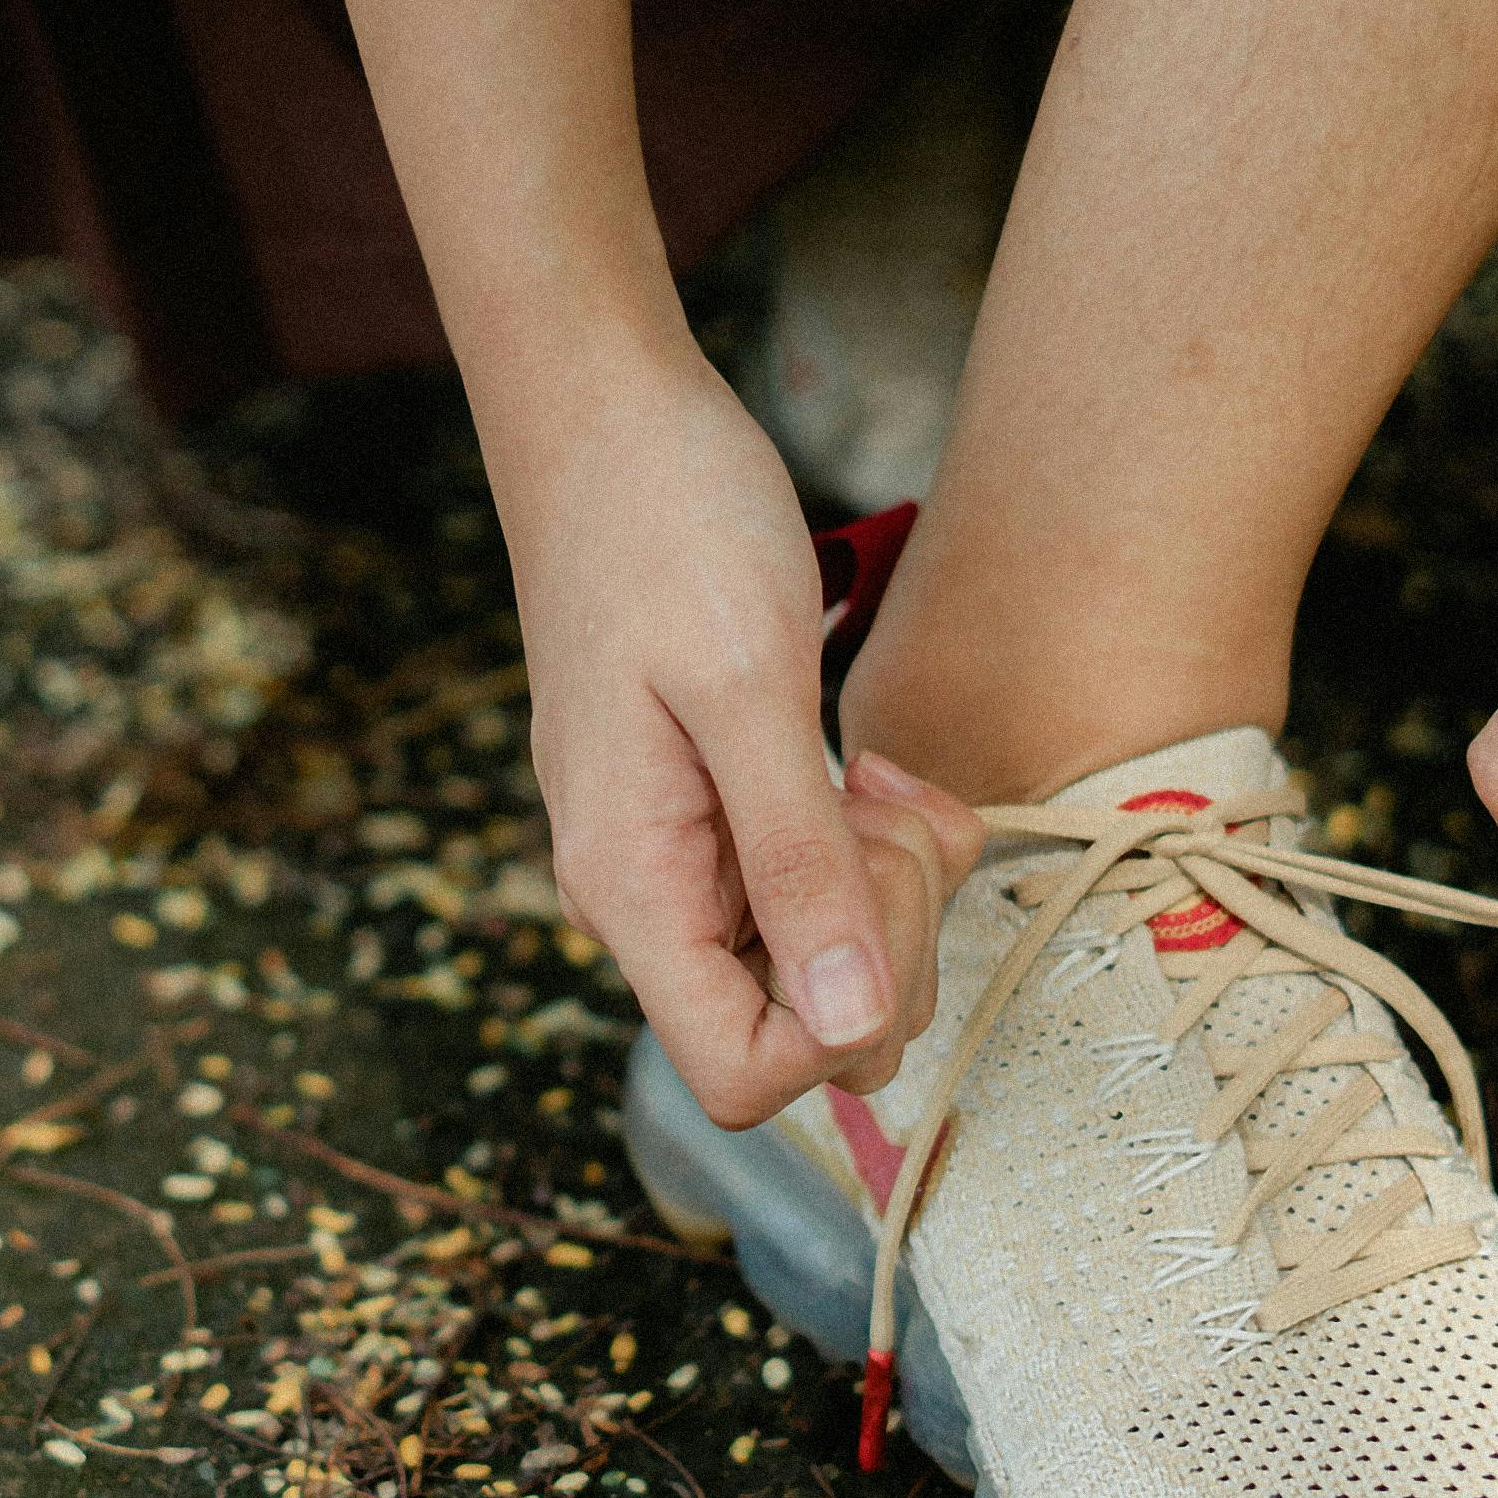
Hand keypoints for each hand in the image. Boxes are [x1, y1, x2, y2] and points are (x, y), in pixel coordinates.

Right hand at [500, 359, 983, 1126]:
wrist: (607, 420)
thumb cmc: (666, 527)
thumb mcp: (748, 687)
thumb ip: (799, 863)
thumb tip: (849, 1025)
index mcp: (634, 890)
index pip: (740, 1077)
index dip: (838, 1027)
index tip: (869, 891)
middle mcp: (648, 903)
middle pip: (804, 1035)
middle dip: (886, 944)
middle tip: (881, 811)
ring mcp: (682, 869)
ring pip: (828, 971)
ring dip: (891, 892)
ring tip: (874, 778)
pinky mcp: (719, 828)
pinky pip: (822, 898)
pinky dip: (876, 850)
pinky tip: (869, 771)